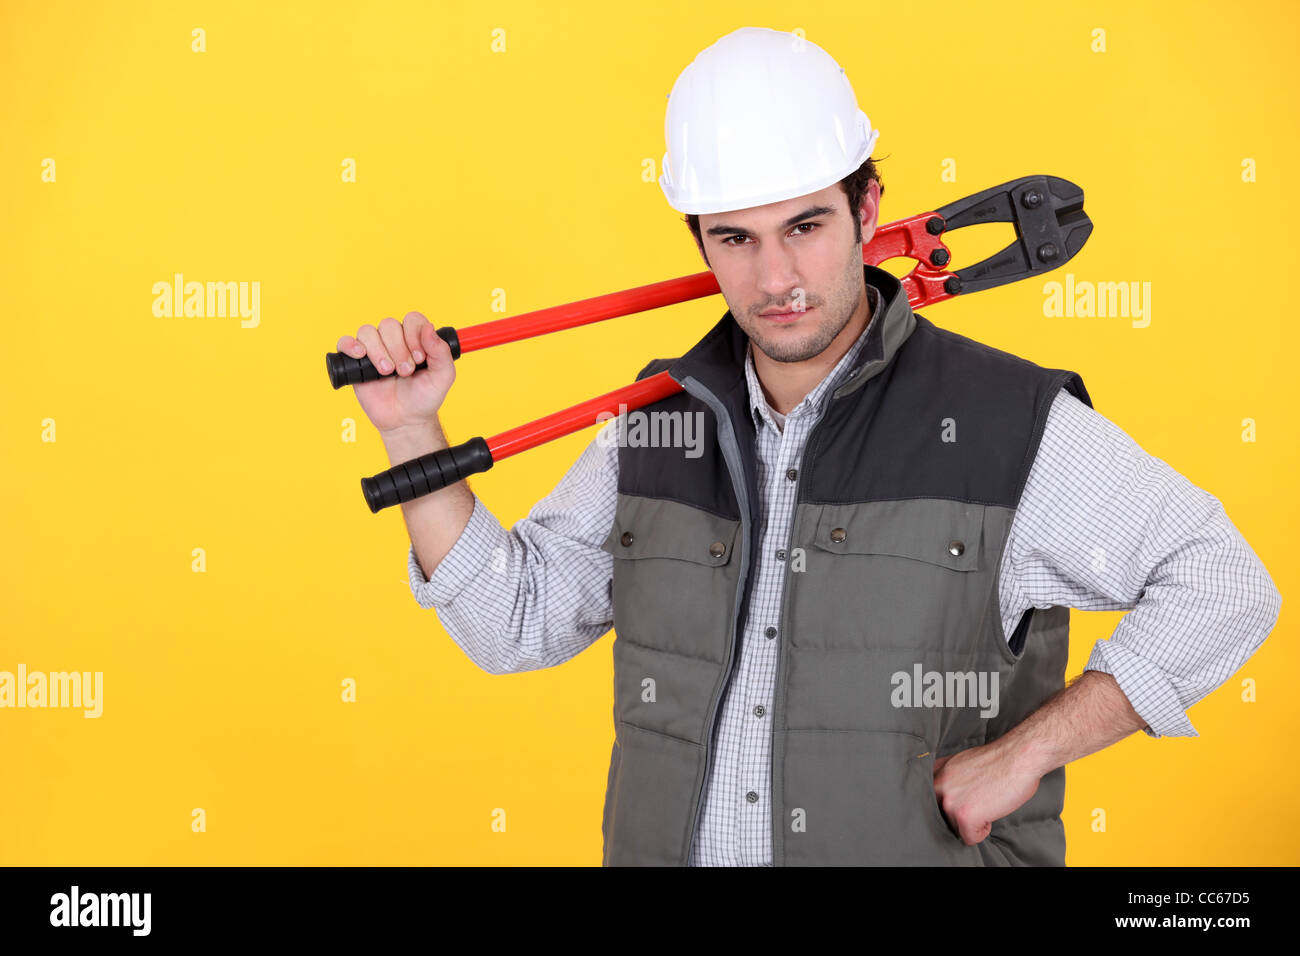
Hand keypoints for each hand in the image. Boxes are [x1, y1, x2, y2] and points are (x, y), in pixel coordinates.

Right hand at [337, 312, 455, 434]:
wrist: (405, 420)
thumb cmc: (424, 397)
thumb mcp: (443, 377)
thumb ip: (441, 352)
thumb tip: (428, 328)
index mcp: (415, 338)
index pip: (412, 319)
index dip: (414, 335)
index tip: (419, 358)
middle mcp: (394, 340)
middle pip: (389, 325)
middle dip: (398, 349)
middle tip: (405, 372)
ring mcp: (374, 349)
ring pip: (368, 332)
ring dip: (378, 351)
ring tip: (387, 372)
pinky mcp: (356, 362)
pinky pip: (345, 342)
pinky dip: (350, 345)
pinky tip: (361, 355)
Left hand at [931, 741, 1040, 844]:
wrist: (1019, 757)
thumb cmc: (1000, 761)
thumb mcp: (965, 763)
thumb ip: (952, 779)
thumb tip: (952, 795)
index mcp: (938, 771)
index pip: (932, 798)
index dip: (950, 804)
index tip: (962, 802)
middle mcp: (939, 785)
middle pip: (943, 815)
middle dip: (960, 814)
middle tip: (979, 804)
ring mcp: (949, 801)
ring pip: (956, 827)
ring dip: (973, 822)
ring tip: (988, 804)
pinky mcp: (964, 816)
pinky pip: (969, 838)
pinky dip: (982, 832)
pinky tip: (991, 814)